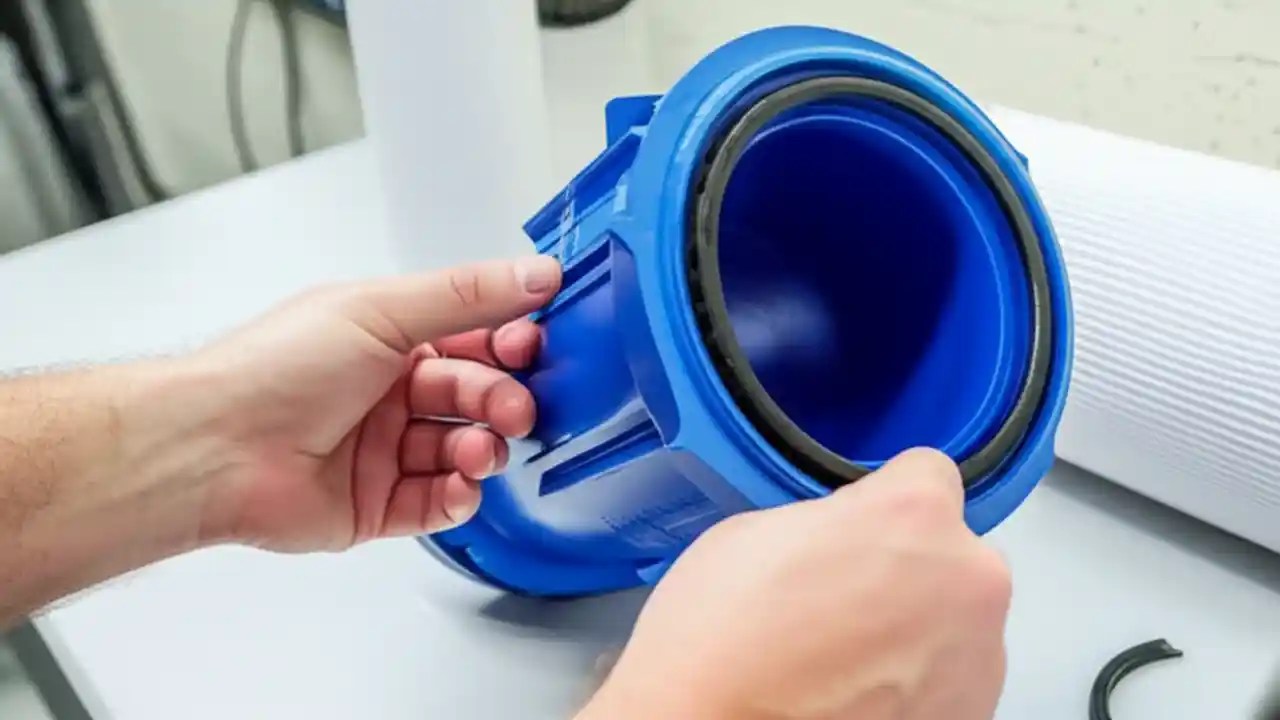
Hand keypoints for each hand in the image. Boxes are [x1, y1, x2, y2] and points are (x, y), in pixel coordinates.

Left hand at [187, 256, 561, 551]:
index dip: (508, 344)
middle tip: (512, 408)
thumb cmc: (277, 368)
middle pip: (473, 397)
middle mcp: (388, 394)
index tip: (535, 346)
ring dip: (483, 449)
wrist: (214, 448)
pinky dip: (459, 497)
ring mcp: (383, 452)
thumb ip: (467, 295)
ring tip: (477, 450)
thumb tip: (537, 272)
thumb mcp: (382, 310)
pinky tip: (461, 486)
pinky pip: (437, 505)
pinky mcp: (376, 506)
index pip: (472, 338)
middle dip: (501, 401)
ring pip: (462, 452)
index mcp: (389, 339)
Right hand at [580, 448, 1011, 719]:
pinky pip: (952, 675)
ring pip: (956, 616)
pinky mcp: (972, 714)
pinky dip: (915, 680)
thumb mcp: (758, 529)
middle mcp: (966, 580)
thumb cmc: (721, 645)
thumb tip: (847, 535)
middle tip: (837, 596)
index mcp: (913, 513)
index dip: (884, 496)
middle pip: (951, 549)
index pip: (929, 472)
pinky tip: (853, 689)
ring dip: (914, 625)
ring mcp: (979, 656)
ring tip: (838, 653)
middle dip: (906, 565)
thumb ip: (830, 521)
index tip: (859, 522)